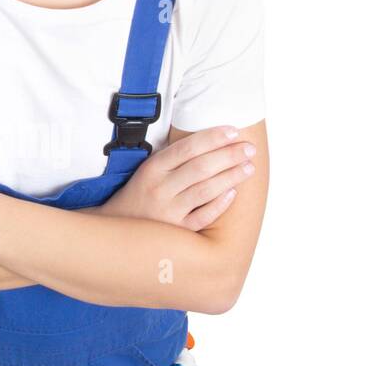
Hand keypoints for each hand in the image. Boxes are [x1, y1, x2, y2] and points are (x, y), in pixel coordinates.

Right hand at [89, 125, 256, 228]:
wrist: (116, 232)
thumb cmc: (139, 196)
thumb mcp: (149, 172)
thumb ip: (174, 159)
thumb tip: (212, 141)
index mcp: (152, 169)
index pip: (187, 148)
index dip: (212, 137)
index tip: (234, 131)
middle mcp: (160, 189)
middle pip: (200, 167)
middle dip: (229, 155)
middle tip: (250, 149)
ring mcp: (167, 213)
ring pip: (205, 190)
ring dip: (231, 176)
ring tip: (249, 167)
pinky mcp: (176, 233)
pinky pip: (202, 218)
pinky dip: (219, 204)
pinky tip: (233, 193)